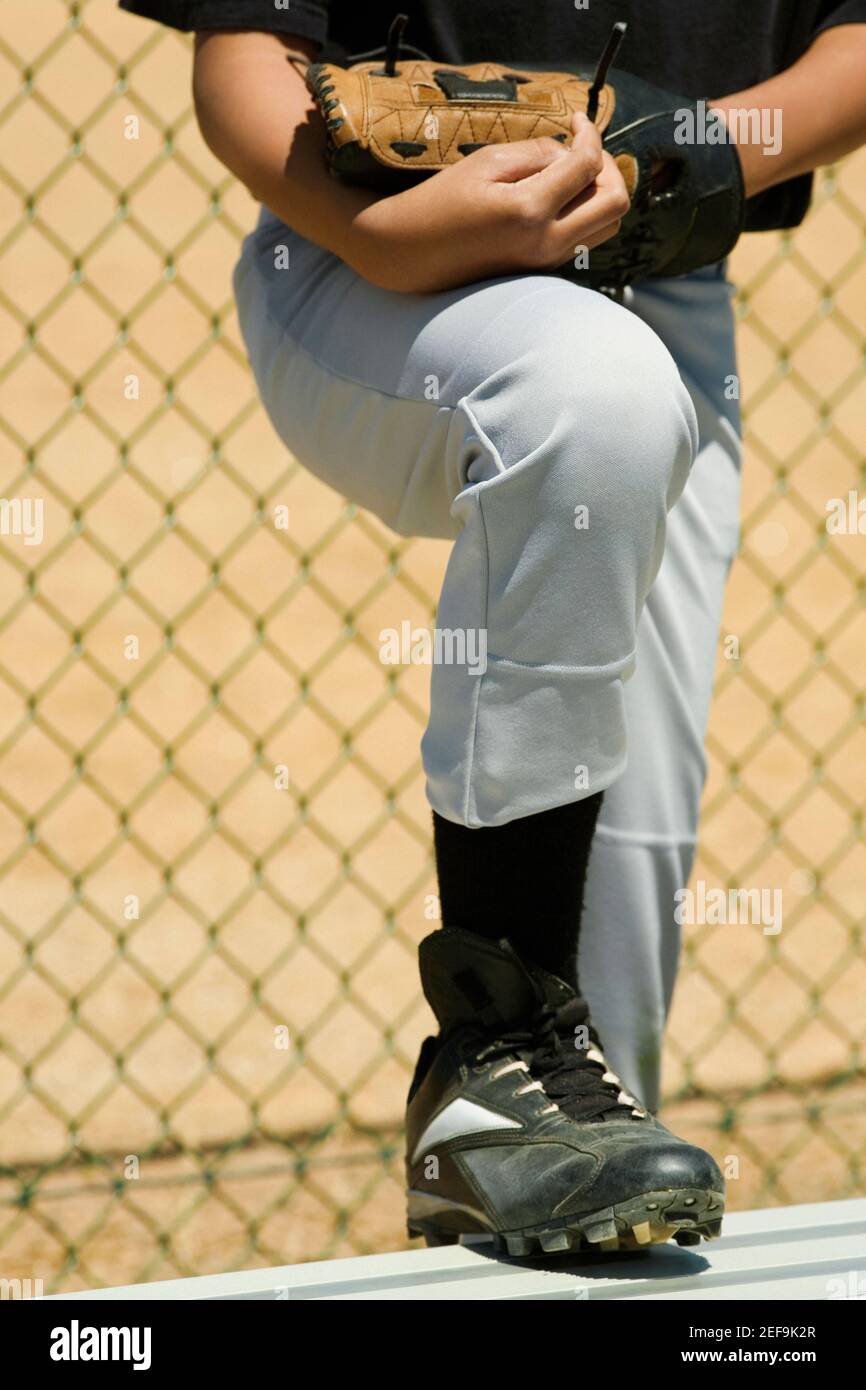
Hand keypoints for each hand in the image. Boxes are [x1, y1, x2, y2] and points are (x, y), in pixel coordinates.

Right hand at [348, 112, 630, 292]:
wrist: (412, 254)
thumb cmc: (441, 202)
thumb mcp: (485, 163)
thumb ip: (536, 154)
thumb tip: (572, 153)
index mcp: (530, 211)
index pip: (588, 166)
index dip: (590, 134)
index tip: (576, 120)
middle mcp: (546, 243)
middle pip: (615, 203)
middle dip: (608, 167)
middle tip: (585, 148)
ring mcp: (547, 262)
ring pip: (606, 225)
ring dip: (601, 193)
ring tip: (574, 171)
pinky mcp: (542, 270)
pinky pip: (585, 238)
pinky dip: (585, 212)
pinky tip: (560, 195)